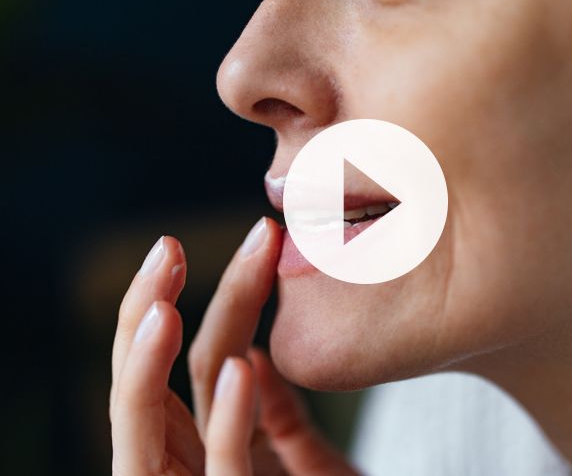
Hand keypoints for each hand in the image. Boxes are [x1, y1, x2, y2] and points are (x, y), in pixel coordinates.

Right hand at [110, 218, 356, 474]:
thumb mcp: (304, 458)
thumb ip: (278, 416)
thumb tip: (256, 356)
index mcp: (206, 443)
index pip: (196, 359)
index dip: (213, 299)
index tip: (251, 241)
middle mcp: (188, 463)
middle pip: (153, 377)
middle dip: (148, 309)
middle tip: (168, 247)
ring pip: (145, 420)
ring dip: (148, 360)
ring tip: (162, 305)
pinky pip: (221, 467)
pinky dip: (228, 416)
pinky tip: (241, 366)